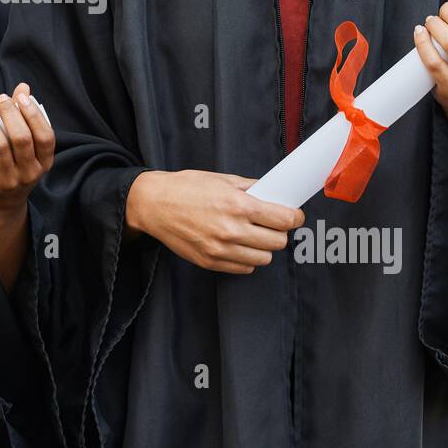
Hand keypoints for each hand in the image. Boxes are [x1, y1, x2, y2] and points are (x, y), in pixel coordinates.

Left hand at [0, 81, 54, 229]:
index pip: (46, 137)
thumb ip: (26, 118)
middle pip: (21, 139)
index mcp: (43, 164)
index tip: (21, 97)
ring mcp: (7, 182)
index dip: (34, 115)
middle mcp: (28, 174)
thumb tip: (23, 87)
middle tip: (0, 99)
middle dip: (10, 114)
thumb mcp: (27, 151)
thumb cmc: (14, 169)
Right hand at [124, 169, 304, 273]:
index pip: (284, 219)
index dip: (295, 217)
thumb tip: (274, 194)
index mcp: (237, 204)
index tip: (294, 216)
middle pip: (278, 241)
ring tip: (254, 235)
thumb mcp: (221, 179)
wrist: (153, 204)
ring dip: (264, 247)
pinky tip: (239, 245)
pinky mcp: (211, 262)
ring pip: (264, 258)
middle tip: (273, 224)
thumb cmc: (185, 188)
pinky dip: (247, 258)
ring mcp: (221, 249)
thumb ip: (251, 188)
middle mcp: (231, 229)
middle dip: (280, 232)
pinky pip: (245, 268)